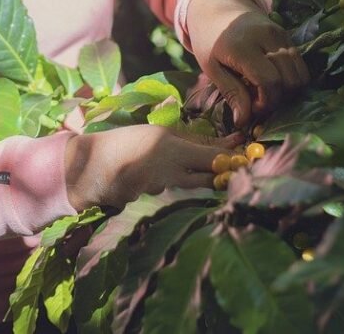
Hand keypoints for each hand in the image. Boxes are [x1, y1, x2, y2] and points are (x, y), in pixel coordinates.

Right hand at [63, 125, 236, 211]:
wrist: (90, 169)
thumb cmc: (126, 143)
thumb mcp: (159, 134)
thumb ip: (195, 141)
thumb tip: (232, 141)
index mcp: (171, 149)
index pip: (217, 159)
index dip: (238, 160)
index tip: (253, 157)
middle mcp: (170, 175)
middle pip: (214, 181)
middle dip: (229, 177)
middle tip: (240, 171)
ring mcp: (164, 195)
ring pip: (200, 194)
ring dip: (211, 188)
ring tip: (216, 180)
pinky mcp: (157, 209)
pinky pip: (183, 202)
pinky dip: (191, 197)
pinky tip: (187, 191)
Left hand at [186, 0, 308, 127]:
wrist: (218, 10)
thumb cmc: (210, 41)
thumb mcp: (212, 68)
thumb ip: (231, 92)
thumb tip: (244, 121)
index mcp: (243, 46)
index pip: (269, 82)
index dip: (265, 102)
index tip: (253, 108)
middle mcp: (266, 37)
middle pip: (288, 80)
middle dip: (277, 99)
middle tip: (259, 101)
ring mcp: (280, 34)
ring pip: (300, 73)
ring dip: (288, 90)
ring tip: (266, 91)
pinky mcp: (288, 35)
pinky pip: (300, 64)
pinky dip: (292, 78)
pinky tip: (273, 80)